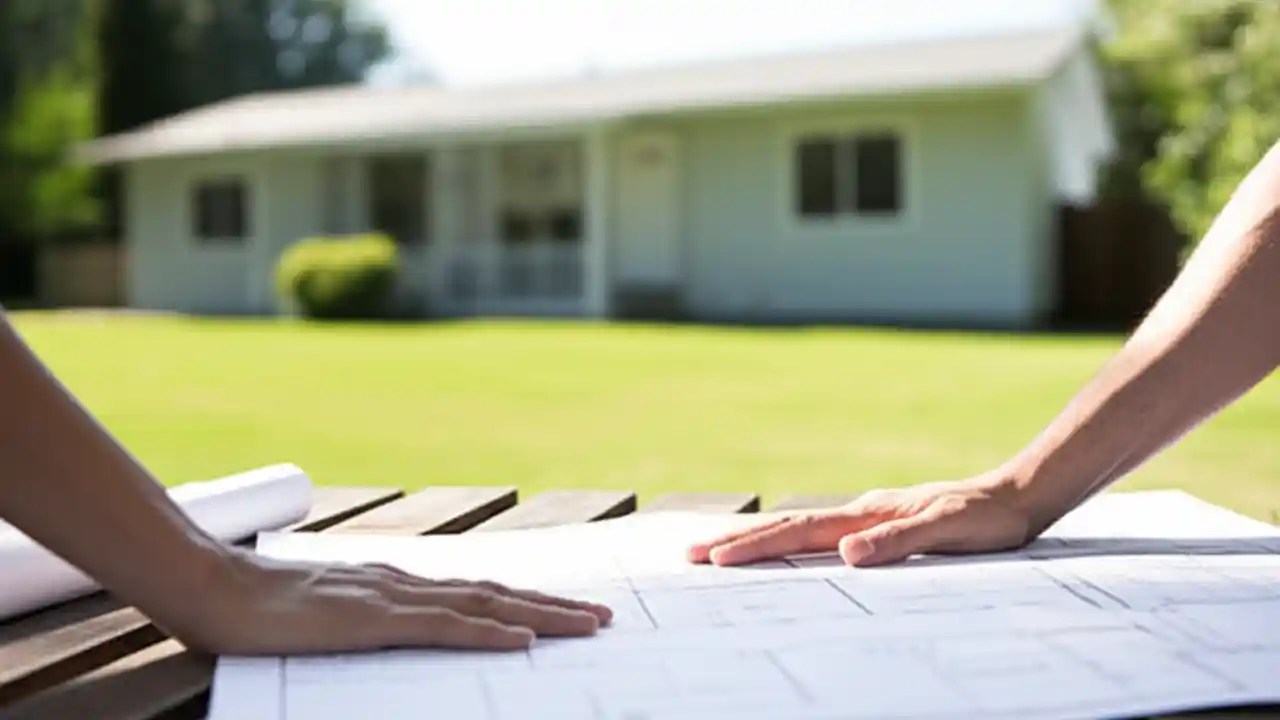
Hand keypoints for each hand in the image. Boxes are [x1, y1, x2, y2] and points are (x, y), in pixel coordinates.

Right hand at [169, 549, 612, 654]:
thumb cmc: (256, 607)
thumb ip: (364, 617)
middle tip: (604, 617)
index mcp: (395, 584)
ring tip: (588, 624)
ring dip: (542, 614)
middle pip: (496, 592)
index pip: (476, 591)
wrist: (208, 586)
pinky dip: (488, 630)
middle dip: (554, 605)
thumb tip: (399, 628)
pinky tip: (522, 638)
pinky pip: (442, 626)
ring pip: (484, 604)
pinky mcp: (371, 619)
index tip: (568, 610)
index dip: (527, 600)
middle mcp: (404, 583)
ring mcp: (390, 597)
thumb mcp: (324, 614)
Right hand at [688, 477, 1034, 566]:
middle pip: (785, 527)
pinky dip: (786, 541)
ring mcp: (865, 516)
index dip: (754, 547)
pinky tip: (780, 549)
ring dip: (755, 541)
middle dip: (736, 541)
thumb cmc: (986, 520)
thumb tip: (846, 553)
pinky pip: (818, 534)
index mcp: (865, 514)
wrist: (1015, 497)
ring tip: (717, 550)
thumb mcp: (947, 532)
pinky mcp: (876, 524)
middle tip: (690, 554)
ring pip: (798, 528)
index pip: (798, 532)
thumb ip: (897, 542)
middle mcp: (858, 512)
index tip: (714, 559)